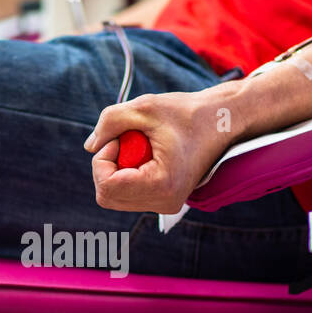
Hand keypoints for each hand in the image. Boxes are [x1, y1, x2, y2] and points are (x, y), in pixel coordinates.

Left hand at [85, 85, 239, 212]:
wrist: (221, 122)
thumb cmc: (188, 113)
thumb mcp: (144, 107)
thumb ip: (109, 122)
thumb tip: (90, 146)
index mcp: (162, 185)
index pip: (107, 187)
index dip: (103, 159)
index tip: (120, 136)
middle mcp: (165, 203)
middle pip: (107, 196)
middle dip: (108, 165)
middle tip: (128, 140)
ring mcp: (165, 205)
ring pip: (115, 196)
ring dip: (118, 168)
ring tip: (142, 147)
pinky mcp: (164, 200)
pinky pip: (128, 193)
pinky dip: (127, 173)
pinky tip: (148, 156)